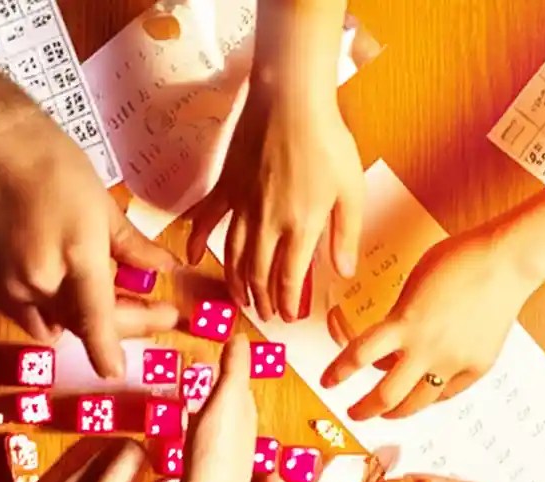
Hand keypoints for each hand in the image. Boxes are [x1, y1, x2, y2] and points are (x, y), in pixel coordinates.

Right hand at [0, 107, 178, 377]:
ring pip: (51, 322)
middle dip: (117, 326)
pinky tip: (67, 288)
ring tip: (113, 300)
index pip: (97, 322)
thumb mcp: (101, 204)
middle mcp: (37, 284)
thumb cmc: (51, 165)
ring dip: (80, 321)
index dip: (108, 350)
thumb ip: (132, 245)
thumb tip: (163, 268)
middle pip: (79, 326)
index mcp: (73, 261)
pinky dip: (49, 308)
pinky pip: (24, 310)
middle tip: (155, 312)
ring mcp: (6, 286)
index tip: (117, 371)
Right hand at [182, 88, 362, 322]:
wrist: (292, 100)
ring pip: (233, 256)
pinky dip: (197, 240)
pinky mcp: (226, 186)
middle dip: (262, 300)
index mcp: (301, 226)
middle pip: (258, 274)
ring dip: (236, 283)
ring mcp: (242, 205)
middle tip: (268, 314)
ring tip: (241, 300)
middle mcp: (267, 223)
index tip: (291, 316)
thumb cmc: (328, 141)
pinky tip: (193, 258)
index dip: (288, 303)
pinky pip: (206, 218)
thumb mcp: (351, 191)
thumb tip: (343, 272)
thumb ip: (346, 235)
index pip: (289, 279)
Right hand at [184, 334, 256, 481]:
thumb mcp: (228, 396)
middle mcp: (241, 429)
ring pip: (217, 421)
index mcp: (245, 409)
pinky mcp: (210, 466)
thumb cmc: (219, 446)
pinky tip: (186, 433)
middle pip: (229, 401)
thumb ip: (235, 368)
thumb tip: (241, 337)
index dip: (229, 367)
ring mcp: (226, 449)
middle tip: (200, 373)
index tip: (217, 353)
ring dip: (205, 408)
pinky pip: (204, 438)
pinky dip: (196, 428)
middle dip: (217, 387)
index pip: (239, 381)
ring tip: (189, 398)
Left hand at [320, 229, 534, 419]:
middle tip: (354, 411)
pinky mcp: (477, 367)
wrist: (506, 261)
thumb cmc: (458, 261)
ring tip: (386, 413)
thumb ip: (397, 319)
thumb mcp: (412, 286)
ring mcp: (454, 362)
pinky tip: (423, 395)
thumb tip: (387, 349)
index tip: (327, 382)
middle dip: (364, 409)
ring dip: (395, 412)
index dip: (337, 373)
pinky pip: (447, 393)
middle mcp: (427, 349)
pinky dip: (430, 397)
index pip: (357, 357)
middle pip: (385, 395)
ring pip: (417, 403)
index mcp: (404, 323)